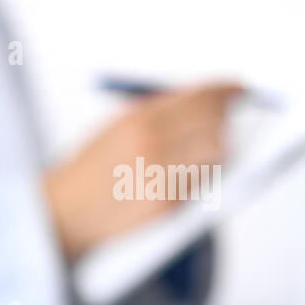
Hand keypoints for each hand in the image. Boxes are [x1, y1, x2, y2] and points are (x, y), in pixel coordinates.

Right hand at [42, 81, 243, 260]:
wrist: (64, 214)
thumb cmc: (91, 170)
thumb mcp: (118, 125)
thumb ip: (160, 111)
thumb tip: (208, 100)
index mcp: (138, 117)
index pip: (201, 96)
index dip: (227, 90)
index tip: (240, 90)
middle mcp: (150, 143)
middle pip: (216, 123)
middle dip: (224, 121)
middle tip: (224, 122)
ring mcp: (159, 175)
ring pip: (217, 154)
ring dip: (216, 151)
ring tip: (200, 152)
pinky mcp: (165, 206)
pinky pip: (203, 183)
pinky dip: (202, 176)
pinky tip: (186, 175)